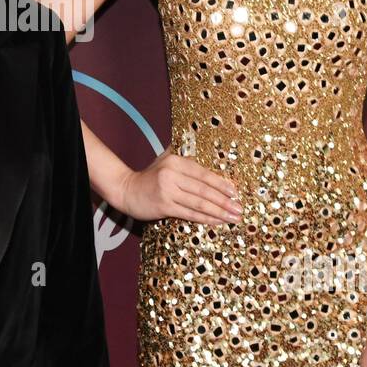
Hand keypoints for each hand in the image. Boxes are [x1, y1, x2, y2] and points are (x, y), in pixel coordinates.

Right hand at [114, 152, 242, 225]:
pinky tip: (217, 222)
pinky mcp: (163, 206)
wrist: (126, 190)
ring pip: (199, 203)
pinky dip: (205, 218)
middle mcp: (172, 174)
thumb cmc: (149, 177)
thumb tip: (203, 145)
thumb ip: (182, 155)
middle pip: (204, 190)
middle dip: (224, 200)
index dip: (222, 184)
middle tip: (239, 208)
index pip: (204, 174)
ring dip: (219, 212)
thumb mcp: (164, 160)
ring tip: (233, 217)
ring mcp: (167, 191)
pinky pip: (189, 214)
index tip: (236, 193)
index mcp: (176, 161)